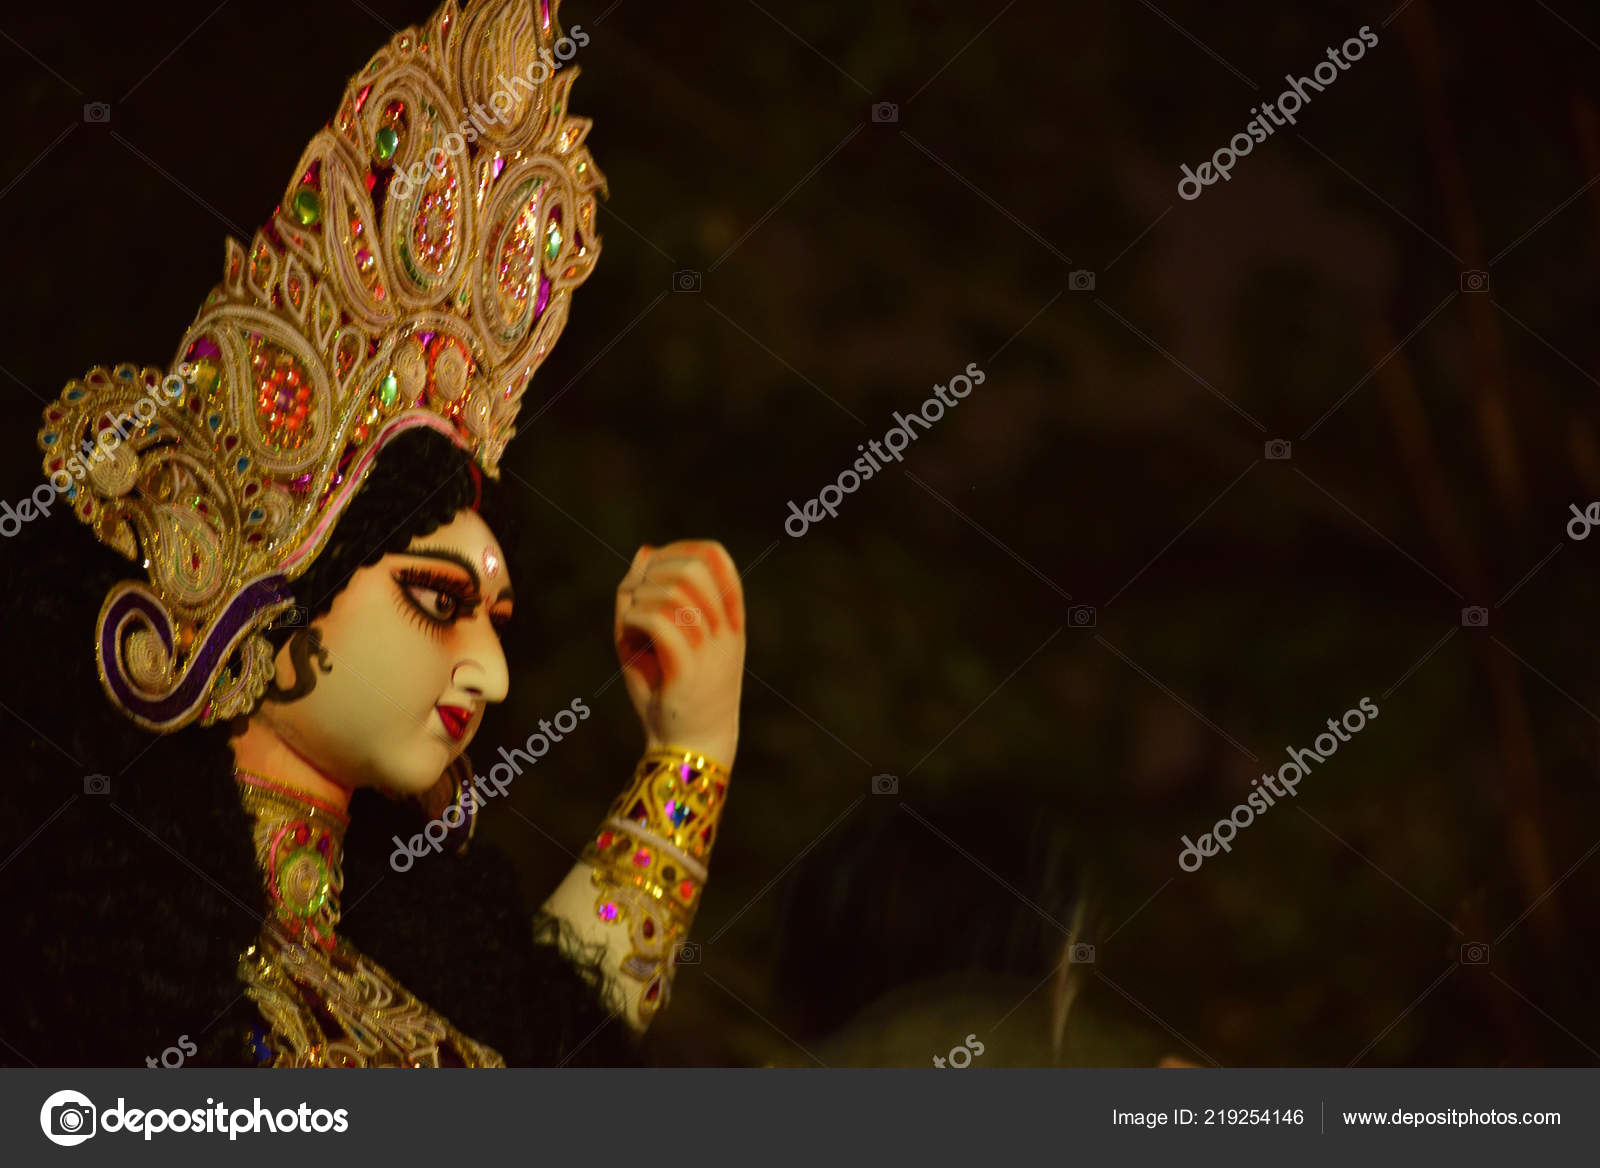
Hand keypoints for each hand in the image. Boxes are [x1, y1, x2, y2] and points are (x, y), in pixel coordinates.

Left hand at [613, 540, 745, 767]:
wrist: (688, 749)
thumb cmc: (671, 693)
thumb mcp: (662, 638)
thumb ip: (651, 596)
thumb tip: (645, 551)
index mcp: (729, 620)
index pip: (716, 557)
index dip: (680, 549)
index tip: (653, 567)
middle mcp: (725, 631)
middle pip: (693, 568)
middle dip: (655, 571)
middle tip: (637, 597)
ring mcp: (709, 650)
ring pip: (672, 593)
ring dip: (639, 600)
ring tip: (631, 624)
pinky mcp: (686, 671)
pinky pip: (659, 622)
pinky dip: (635, 620)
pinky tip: (628, 638)